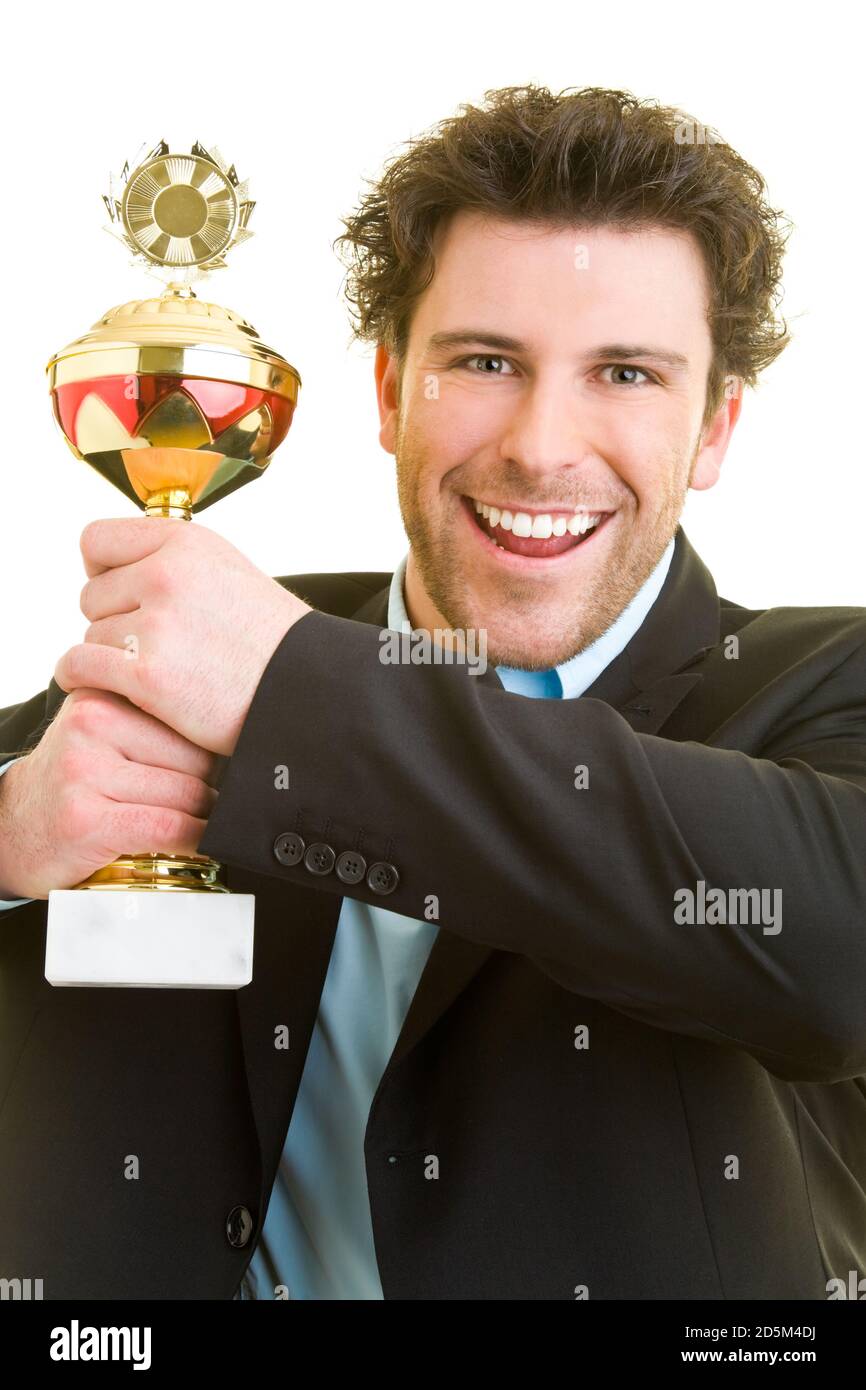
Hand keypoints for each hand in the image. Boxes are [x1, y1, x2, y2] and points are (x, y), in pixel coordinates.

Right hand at [0, 688, 220, 899]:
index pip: (188, 719)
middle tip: (217, 802)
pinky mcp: (87, 819)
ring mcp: (85, 771)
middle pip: (195, 757)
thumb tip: (231, 735)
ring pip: (186, 793)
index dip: (214, 749)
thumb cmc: (71, 785)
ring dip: (205, 817)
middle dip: (214, 786)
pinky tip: (200, 844)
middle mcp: (91, 725)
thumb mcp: (103, 736)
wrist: (11, 829)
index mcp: (102, 697)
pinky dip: (194, 839)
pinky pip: (168, 826)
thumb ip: (150, 725)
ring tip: (205, 823)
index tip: (226, 765)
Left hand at [53, 518, 310, 755]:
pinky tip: (103, 686)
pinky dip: (82, 678)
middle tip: (151, 644)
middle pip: (90, 594)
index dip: (101, 571)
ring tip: (157, 670)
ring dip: (111, 655)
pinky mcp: (148, 675)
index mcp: (185, 542)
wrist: (310, 690)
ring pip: (90, 633)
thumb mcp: (228, 570)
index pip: (96, 541)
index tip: (119, 593)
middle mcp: (166, 574)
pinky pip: (80, 666)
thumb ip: (173, 560)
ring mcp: (156, 625)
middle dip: (113, 620)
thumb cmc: (272, 639)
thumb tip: (113, 566)